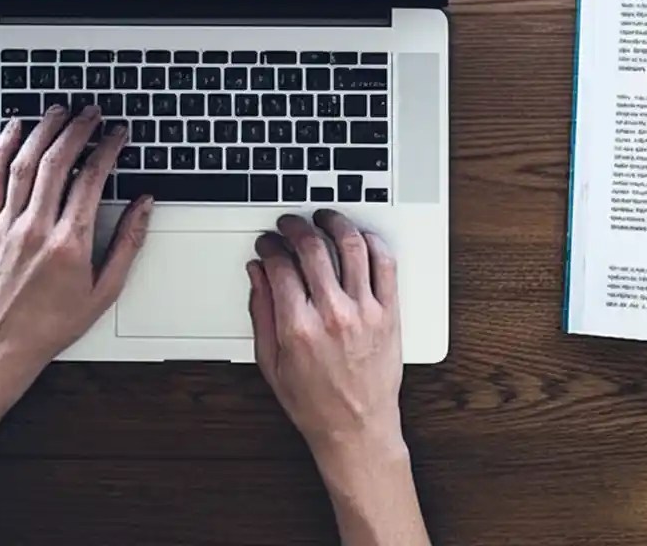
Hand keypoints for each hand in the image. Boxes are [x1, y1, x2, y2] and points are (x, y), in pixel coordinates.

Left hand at [0, 105, 152, 380]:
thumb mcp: (106, 290)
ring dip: (43, 132)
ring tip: (59, 111)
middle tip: (92, 112)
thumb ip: (128, 243)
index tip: (118, 133)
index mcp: (69, 243)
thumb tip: (144, 205)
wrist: (2, 344)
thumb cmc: (53, 323)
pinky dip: (1, 150)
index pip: (92, 180)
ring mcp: (8, 225)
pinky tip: (13, 131)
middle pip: (58, 163)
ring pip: (25, 164)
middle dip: (78, 130)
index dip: (108, 149)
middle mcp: (36, 228)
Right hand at [246, 210, 402, 463]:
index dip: (270, 247)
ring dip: (335, 223)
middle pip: (312, 248)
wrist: (357, 427)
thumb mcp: (270, 362)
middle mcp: (332, 314)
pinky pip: (384, 264)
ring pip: (351, 246)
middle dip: (295, 228)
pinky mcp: (389, 312)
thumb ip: (261, 312)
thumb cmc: (314, 402)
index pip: (280, 266)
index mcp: (298, 327)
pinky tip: (360, 237)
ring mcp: (365, 311)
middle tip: (289, 225)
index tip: (267, 245)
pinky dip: (372, 242)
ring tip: (324, 219)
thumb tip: (257, 274)